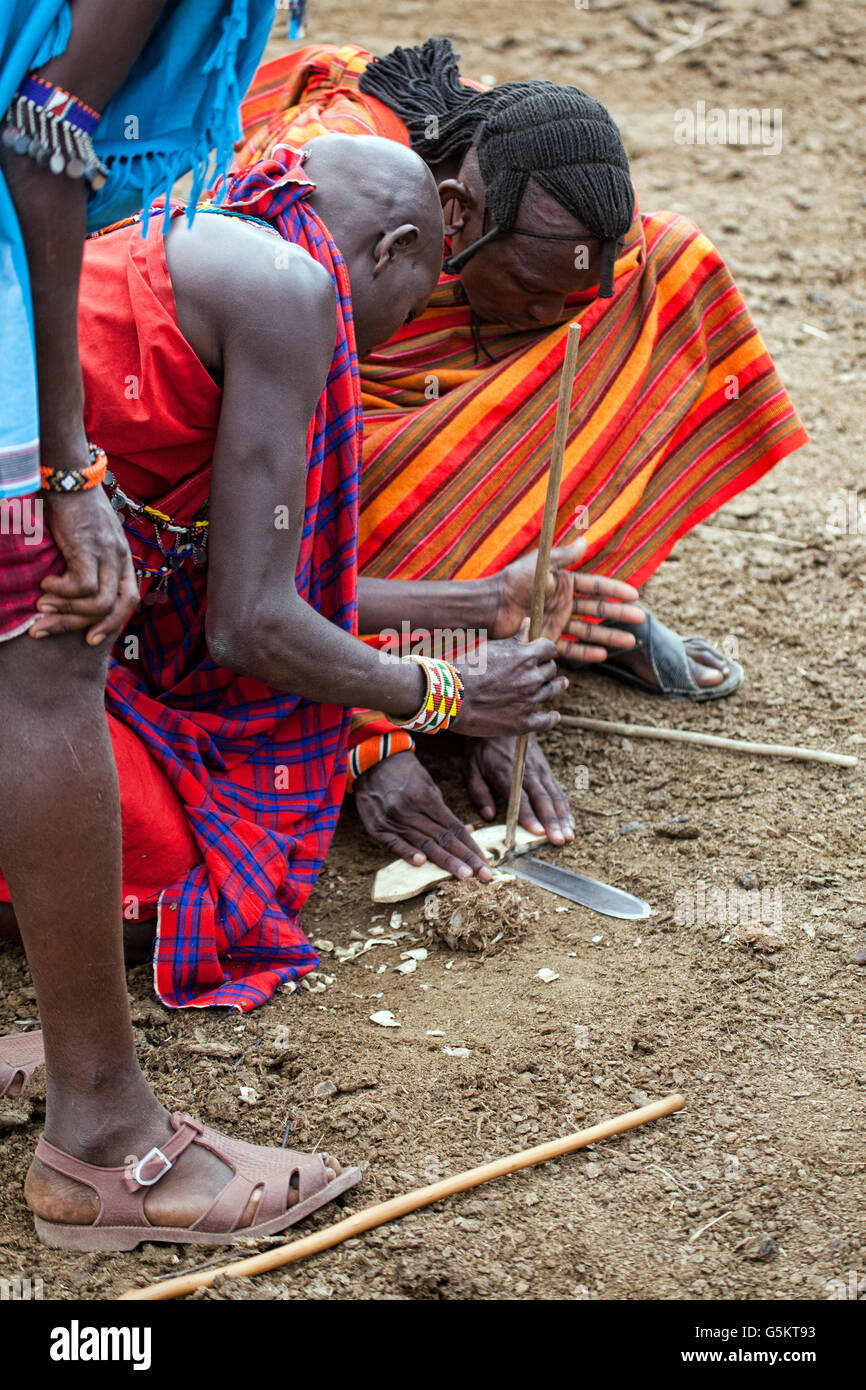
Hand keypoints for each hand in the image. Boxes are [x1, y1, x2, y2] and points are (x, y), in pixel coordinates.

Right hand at [29, 489, 138, 644]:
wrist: (69, 476)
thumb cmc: (73, 507)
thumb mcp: (88, 538)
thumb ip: (88, 562)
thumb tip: (70, 591)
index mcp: (122, 559)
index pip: (129, 600)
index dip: (112, 624)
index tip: (89, 638)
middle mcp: (119, 558)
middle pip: (116, 608)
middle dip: (82, 627)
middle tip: (49, 630)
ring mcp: (107, 553)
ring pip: (99, 603)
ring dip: (68, 612)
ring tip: (42, 605)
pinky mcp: (89, 547)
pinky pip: (82, 586)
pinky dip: (62, 592)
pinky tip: (45, 584)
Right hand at [354, 750, 491, 880]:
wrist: (371, 761)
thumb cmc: (405, 774)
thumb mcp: (429, 786)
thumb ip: (444, 811)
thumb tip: (467, 831)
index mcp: (428, 799)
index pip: (455, 828)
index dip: (471, 847)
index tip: (486, 864)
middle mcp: (413, 811)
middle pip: (444, 839)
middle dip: (466, 859)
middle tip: (484, 876)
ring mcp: (394, 820)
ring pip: (424, 844)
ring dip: (445, 861)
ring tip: (464, 876)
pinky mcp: (377, 828)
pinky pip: (393, 843)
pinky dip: (407, 852)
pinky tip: (421, 863)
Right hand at [454, 621, 567, 738]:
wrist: (450, 697)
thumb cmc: (466, 668)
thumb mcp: (491, 648)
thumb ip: (515, 638)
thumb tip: (529, 622)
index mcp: (525, 657)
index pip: (549, 649)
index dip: (546, 650)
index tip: (544, 653)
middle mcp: (531, 679)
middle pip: (551, 670)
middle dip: (547, 668)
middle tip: (544, 669)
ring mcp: (528, 702)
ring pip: (551, 692)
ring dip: (555, 687)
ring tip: (560, 685)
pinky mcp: (522, 722)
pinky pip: (546, 721)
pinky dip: (551, 717)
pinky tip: (554, 715)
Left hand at [465, 734, 573, 845]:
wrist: (505, 720)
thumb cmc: (483, 748)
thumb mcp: (471, 767)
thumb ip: (479, 792)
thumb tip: (489, 816)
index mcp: (505, 773)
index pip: (519, 797)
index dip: (529, 815)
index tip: (538, 832)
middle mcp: (526, 772)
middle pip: (542, 799)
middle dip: (552, 821)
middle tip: (560, 840)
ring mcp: (540, 770)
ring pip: (554, 796)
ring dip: (563, 818)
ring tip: (569, 836)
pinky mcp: (547, 770)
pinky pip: (559, 791)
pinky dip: (566, 808)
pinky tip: (570, 823)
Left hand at [493, 537, 644, 659]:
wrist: (491, 604)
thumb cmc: (514, 581)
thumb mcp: (542, 564)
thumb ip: (565, 556)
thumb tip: (586, 540)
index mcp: (564, 583)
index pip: (596, 587)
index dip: (616, 591)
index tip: (635, 595)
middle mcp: (564, 603)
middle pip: (598, 610)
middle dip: (620, 615)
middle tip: (641, 620)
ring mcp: (557, 622)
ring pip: (589, 631)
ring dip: (609, 636)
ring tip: (631, 642)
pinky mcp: (548, 639)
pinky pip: (571, 647)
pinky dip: (586, 652)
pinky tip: (603, 655)